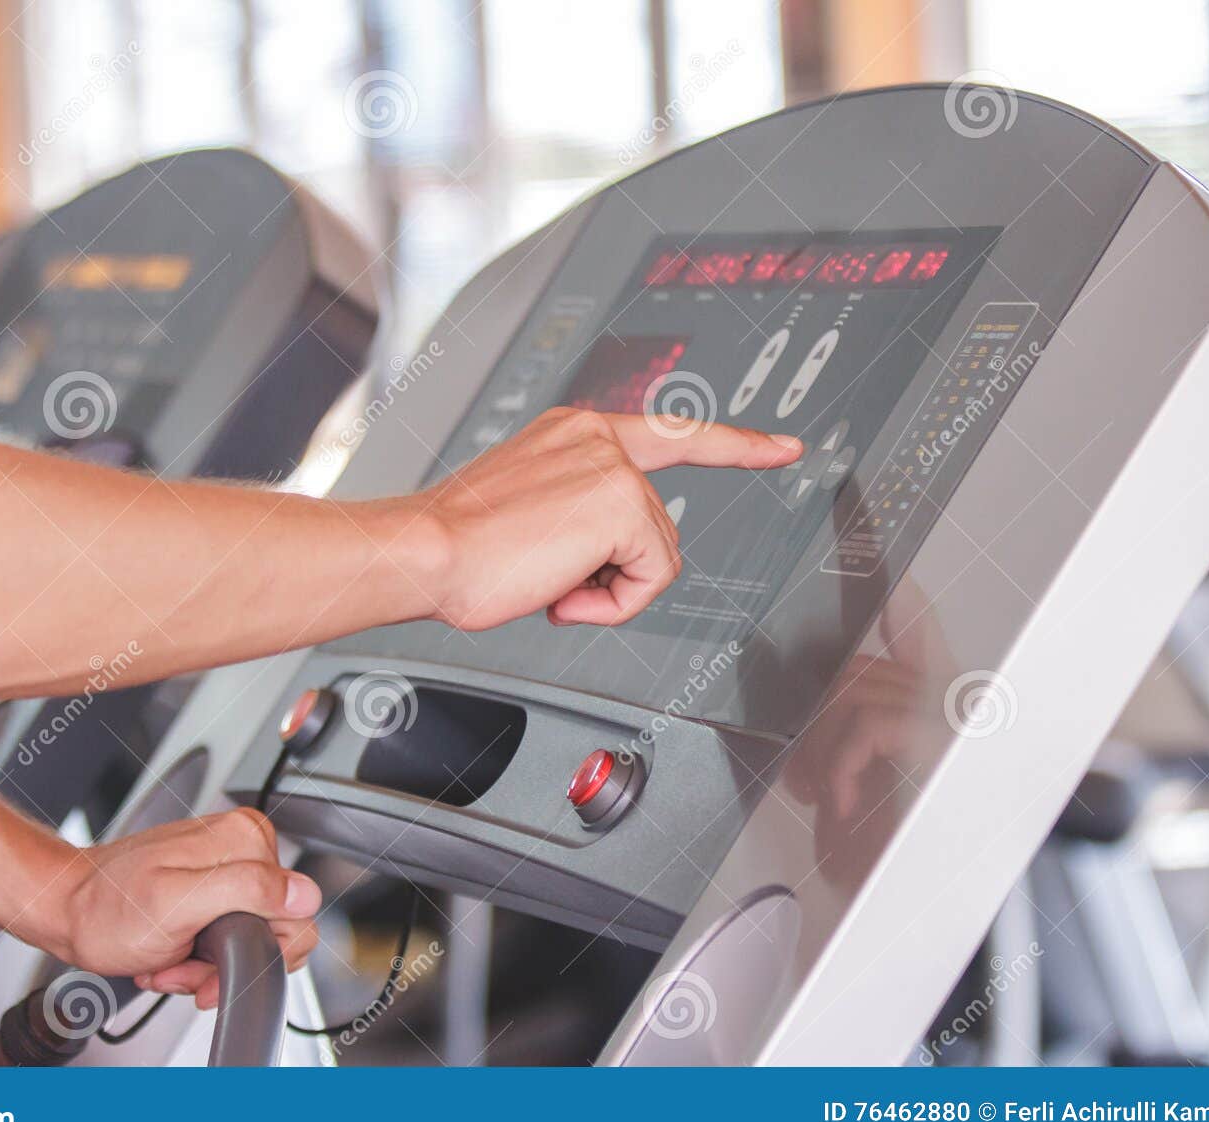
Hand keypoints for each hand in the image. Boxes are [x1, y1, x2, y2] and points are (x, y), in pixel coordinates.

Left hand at [45, 808, 320, 1008]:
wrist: (67, 908)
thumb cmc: (105, 908)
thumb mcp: (175, 904)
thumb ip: (244, 891)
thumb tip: (302, 893)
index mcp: (247, 840)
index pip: (295, 913)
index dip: (255, 953)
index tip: (208, 964)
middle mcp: (246, 846)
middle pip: (273, 931)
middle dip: (226, 963)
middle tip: (181, 964)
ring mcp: (230, 865)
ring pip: (250, 940)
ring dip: (207, 966)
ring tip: (167, 959)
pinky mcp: (215, 885)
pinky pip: (229, 936)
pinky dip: (198, 957)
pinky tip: (169, 954)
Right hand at [412, 407, 801, 629]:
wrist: (426, 551)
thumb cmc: (457, 546)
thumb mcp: (526, 508)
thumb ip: (578, 512)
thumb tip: (608, 555)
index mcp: (573, 431)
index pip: (672, 432)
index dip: (736, 444)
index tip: (783, 446)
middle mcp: (597, 436)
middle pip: (658, 523)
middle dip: (617, 568)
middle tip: (553, 579)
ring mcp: (612, 465)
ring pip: (657, 554)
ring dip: (609, 587)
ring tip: (548, 582)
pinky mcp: (622, 502)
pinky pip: (653, 577)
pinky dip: (615, 603)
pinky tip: (564, 594)